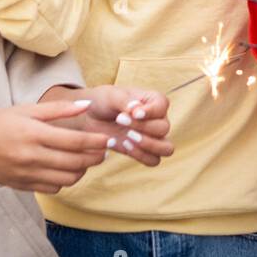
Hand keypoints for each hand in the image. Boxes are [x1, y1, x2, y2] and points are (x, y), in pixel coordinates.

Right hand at [0, 101, 109, 192]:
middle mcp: (32, 157)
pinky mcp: (21, 185)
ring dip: (82, 171)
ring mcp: (26, 174)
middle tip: (104, 151)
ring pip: (67, 179)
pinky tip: (65, 169)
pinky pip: (52, 188)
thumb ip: (57, 110)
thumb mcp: (24, 110)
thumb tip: (85, 106)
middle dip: (95, 158)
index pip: (76, 141)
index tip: (109, 139)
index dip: (97, 142)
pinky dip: (64, 181)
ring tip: (86, 160)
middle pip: (75, 163)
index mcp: (34, 134)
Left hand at [46, 85, 173, 166]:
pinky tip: (124, 145)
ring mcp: (152, 137)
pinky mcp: (143, 151)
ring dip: (149, 145)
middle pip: (164, 128)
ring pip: (166, 148)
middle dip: (143, 127)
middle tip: (120, 120)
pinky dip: (141, 155)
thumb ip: (125, 101)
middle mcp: (157, 119)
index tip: (133, 113)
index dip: (151, 112)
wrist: (90, 117)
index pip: (162, 106)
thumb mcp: (111, 96)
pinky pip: (153, 160)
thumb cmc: (103, 101)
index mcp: (154, 100)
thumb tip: (137, 110)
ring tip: (127, 138)